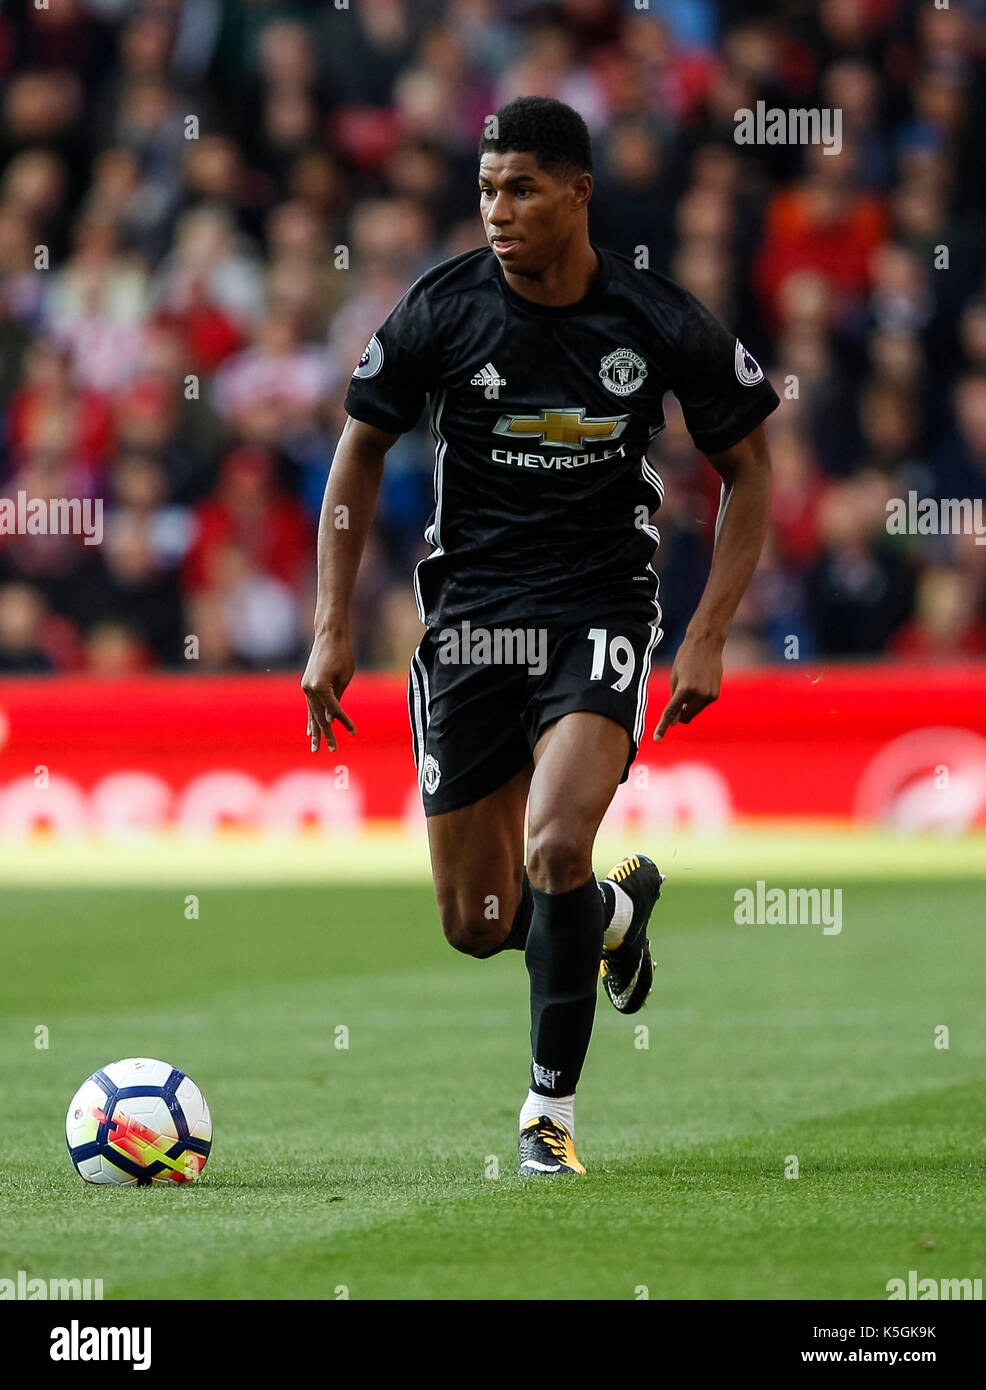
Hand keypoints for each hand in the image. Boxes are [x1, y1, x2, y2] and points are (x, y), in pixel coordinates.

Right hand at [301, 631, 356, 752]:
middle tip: (333, 750)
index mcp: (320, 687)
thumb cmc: (342, 654)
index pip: (333, 710)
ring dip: (315, 730)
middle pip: (319, 716)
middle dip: (326, 734)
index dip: (344, 722)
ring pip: (311, 713)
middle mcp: (309, 689)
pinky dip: (310, 718)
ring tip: (316, 747)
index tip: (353, 732)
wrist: (329, 635)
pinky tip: (309, 730)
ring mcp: (305, 687)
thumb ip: (337, 700)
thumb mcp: (344, 677)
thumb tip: (330, 720)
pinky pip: (309, 706)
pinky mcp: (307, 685)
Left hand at [653, 633, 722, 740]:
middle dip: (678, 715)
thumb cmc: (685, 658)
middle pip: (685, 717)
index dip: (662, 727)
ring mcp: (710, 695)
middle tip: (675, 704)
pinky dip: (696, 701)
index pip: (671, 713)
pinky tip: (696, 685)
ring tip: (687, 687)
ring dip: (688, 708)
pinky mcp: (716, 695)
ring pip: (694, 712)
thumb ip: (673, 700)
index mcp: (685, 689)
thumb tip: (674, 722)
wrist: (707, 643)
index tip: (657, 738)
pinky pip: (702, 705)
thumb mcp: (674, 677)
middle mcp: (699, 694)